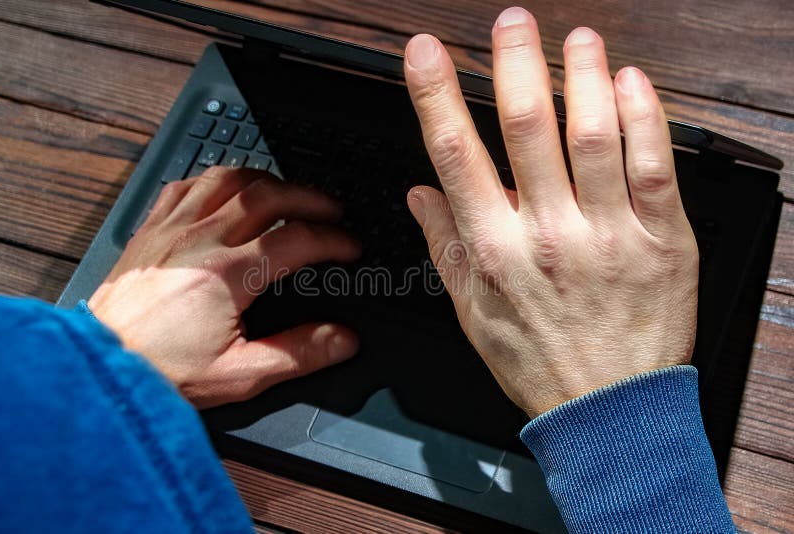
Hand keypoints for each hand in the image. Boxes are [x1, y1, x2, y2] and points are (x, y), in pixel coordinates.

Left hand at [89, 167, 360, 407]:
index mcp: (226, 276)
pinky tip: (226, 190)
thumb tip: (342, 339)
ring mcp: (171, 230)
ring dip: (266, 179)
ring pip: (227, 178)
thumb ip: (298, 354)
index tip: (351, 247)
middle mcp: (199, 242)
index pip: (297, 239)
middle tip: (332, 209)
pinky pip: (185, 185)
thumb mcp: (239, 375)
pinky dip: (215, 180)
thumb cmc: (161, 372)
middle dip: (310, 197)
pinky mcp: (149, 231)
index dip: (334, 240)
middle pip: (268, 195)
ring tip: (287, 191)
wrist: (98, 367)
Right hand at [403, 8, 698, 416]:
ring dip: (581, 78)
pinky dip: (643, 118)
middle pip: (526, 130)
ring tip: (574, 40)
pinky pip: (654, 167)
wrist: (609, 411)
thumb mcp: (473, 313)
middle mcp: (548, 235)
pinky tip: (629, 85)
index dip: (436, 96)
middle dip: (514, 64)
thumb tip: (419, 194)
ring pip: (593, 136)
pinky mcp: (662, 240)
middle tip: (511, 23)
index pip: (455, 156)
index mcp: (495, 249)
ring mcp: (608, 234)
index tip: (425, 54)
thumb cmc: (539, 362)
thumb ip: (444, 245)